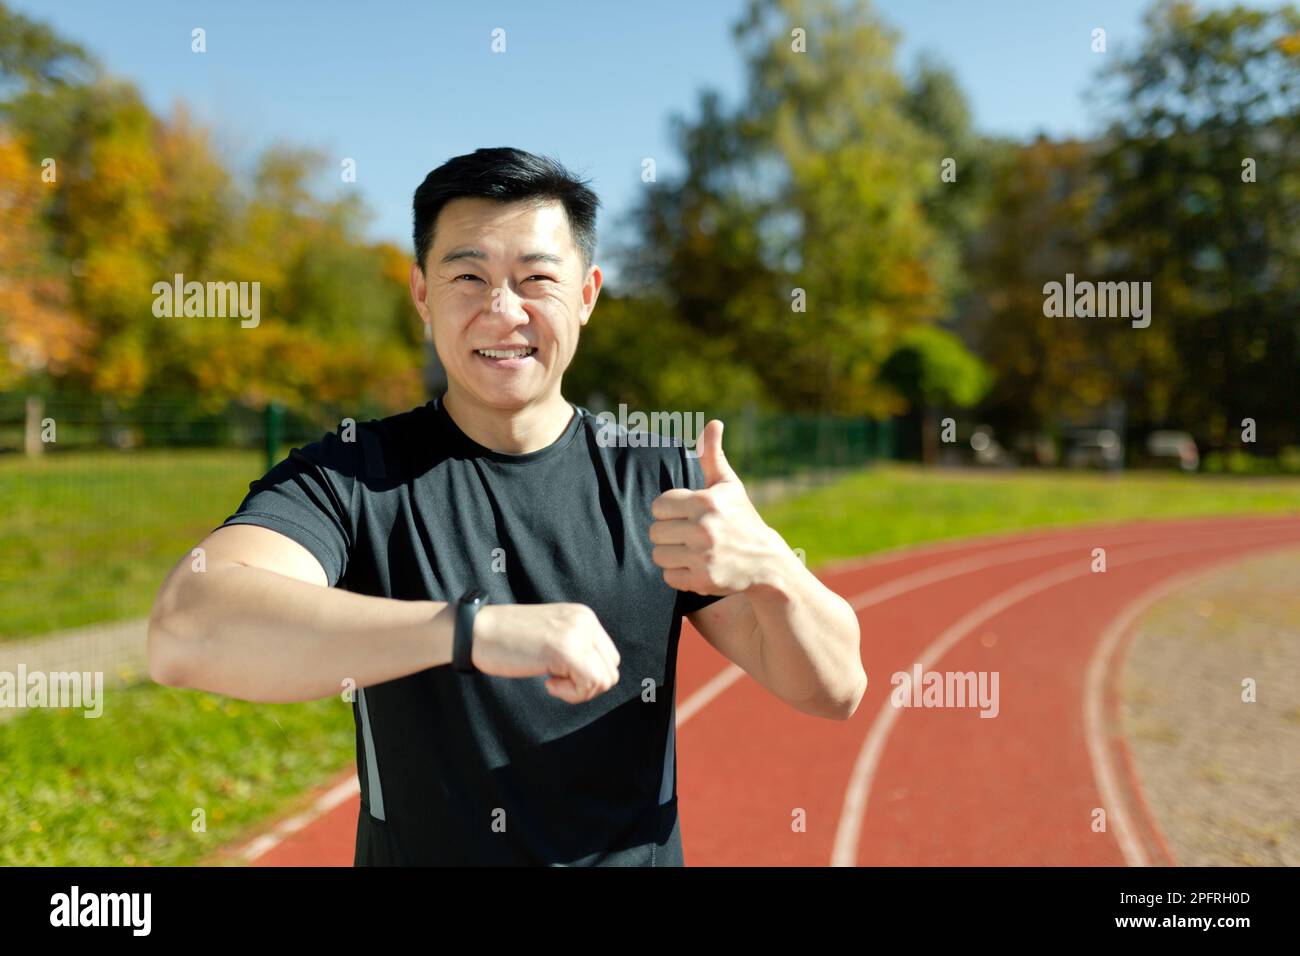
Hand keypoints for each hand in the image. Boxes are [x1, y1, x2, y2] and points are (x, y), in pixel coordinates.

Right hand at [470, 602, 620, 703]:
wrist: (475, 631)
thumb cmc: (507, 640)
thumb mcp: (551, 636)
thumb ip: (576, 647)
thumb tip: (598, 677)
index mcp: (584, 617)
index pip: (609, 657)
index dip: (588, 675)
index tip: (559, 674)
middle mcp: (585, 621)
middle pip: (610, 670)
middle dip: (586, 686)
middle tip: (556, 681)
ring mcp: (577, 633)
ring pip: (604, 679)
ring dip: (578, 691)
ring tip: (551, 681)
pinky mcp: (566, 649)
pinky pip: (590, 683)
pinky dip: (571, 693)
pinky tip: (547, 683)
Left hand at [649, 419, 784, 596]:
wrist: (767, 562)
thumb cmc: (741, 519)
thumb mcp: (729, 485)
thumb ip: (712, 455)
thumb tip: (713, 423)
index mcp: (707, 502)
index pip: (659, 505)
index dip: (669, 510)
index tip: (685, 514)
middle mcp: (704, 529)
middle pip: (655, 531)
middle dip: (669, 532)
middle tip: (688, 534)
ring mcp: (703, 557)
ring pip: (658, 554)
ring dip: (671, 554)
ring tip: (690, 550)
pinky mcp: (703, 580)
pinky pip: (668, 576)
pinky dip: (678, 574)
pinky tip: (695, 566)